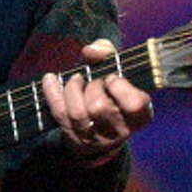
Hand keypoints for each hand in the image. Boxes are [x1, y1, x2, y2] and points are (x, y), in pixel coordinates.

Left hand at [41, 39, 153, 165]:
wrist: (102, 123)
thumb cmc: (113, 89)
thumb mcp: (118, 68)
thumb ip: (107, 52)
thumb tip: (91, 51)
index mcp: (140, 114)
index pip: (133, 104)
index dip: (119, 87)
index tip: (112, 78)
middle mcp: (120, 131)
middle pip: (99, 108)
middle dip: (92, 86)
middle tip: (94, 80)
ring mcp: (97, 139)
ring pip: (77, 113)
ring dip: (72, 89)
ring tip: (76, 80)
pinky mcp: (76, 140)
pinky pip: (60, 114)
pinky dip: (52, 93)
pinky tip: (50, 79)